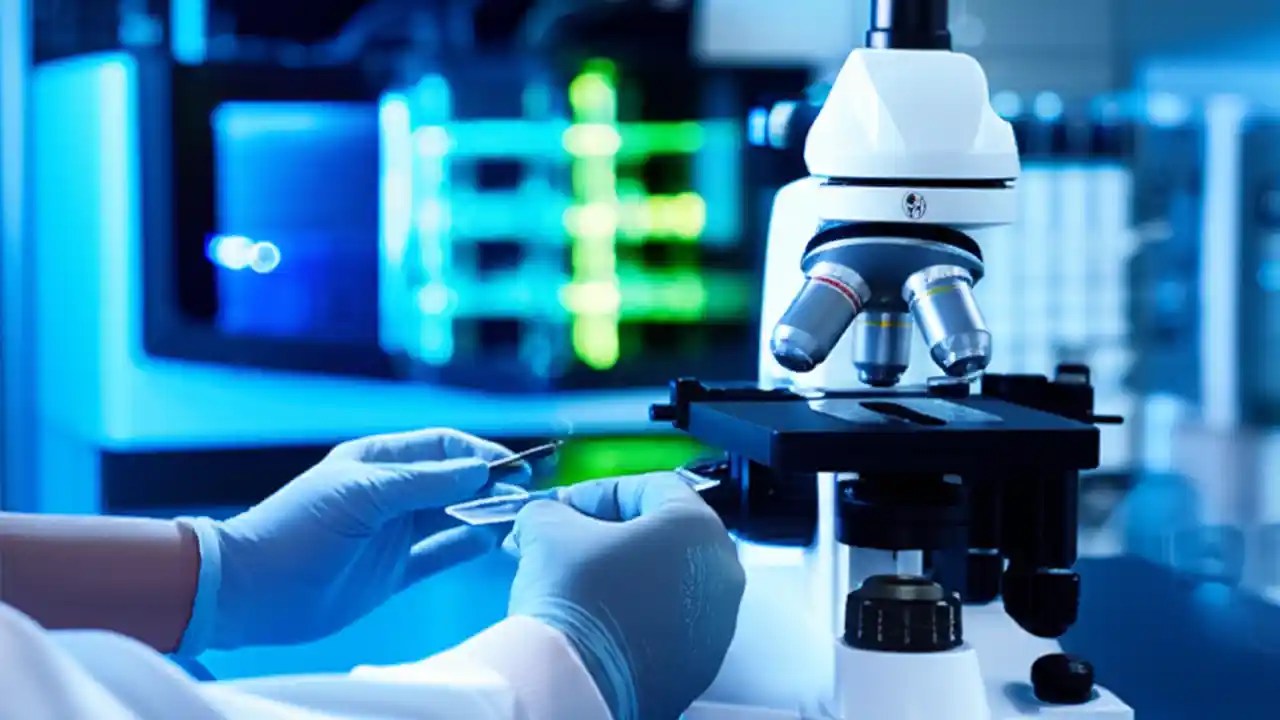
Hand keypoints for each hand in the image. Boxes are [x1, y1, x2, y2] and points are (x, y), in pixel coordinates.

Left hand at [178, 429, 525, 653]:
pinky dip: (467, 546)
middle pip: (453, 480)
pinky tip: (492, 541)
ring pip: (452, 516)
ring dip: (483, 514)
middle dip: (490, 483)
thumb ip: (423, 482)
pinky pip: (441, 554)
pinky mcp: (395, 570)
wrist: (253, 590)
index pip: (441, 447)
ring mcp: (393, 532)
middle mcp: (390, 492)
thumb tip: (479, 470)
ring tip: (517, 516)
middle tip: (526, 493)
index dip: (479, 452)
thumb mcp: (362, 494)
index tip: (512, 466)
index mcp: (378, 460)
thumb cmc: (299, 528)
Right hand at [505, 473, 745, 719]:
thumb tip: (547, 517)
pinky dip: (639, 614)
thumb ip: (551, 511)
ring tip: (580, 582)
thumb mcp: (549, 530)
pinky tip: (599, 621)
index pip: (652, 487)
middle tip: (570, 540)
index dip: (602, 490)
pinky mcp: (701, 664)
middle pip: (666, 534)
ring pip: (670, 580)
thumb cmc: (575, 594)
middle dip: (614, 532)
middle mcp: (722, 573)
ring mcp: (717, 624)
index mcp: (697, 528)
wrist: (578, 683)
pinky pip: (671, 622)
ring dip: (628, 573)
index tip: (566, 506)